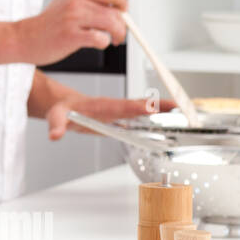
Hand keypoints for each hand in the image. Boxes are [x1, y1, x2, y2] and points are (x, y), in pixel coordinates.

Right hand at [14, 0, 128, 65]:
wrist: (23, 39)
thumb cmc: (47, 25)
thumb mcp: (67, 3)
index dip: (123, 2)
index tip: (121, 12)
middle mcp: (75, 3)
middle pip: (115, 9)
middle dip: (124, 23)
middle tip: (118, 32)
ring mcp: (72, 19)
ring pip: (111, 23)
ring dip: (117, 34)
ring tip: (111, 40)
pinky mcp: (70, 36)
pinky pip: (99, 38)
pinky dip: (104, 43)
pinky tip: (98, 44)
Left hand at [45, 93, 175, 140]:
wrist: (62, 105)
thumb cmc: (61, 109)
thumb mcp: (56, 117)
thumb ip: (56, 125)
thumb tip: (55, 135)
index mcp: (102, 106)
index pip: (124, 106)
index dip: (140, 106)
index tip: (156, 106)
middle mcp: (113, 106)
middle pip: (140, 105)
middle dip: (160, 104)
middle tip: (181, 105)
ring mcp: (118, 111)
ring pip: (142, 108)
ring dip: (162, 108)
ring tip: (184, 110)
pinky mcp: (119, 116)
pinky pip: (139, 114)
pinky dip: (154, 115)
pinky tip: (168, 119)